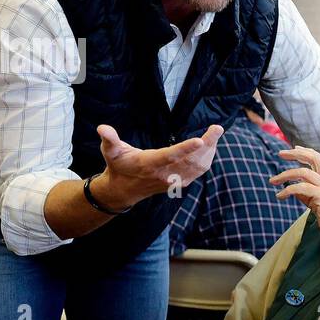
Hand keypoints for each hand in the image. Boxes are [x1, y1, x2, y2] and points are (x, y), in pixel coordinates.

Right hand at [94, 124, 223, 210]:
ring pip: (199, 166)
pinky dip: (208, 158)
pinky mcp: (180, 182)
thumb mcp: (110, 151)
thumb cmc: (118, 166)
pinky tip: (212, 145)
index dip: (187, 148)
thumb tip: (102, 128)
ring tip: (216, 132)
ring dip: (210, 150)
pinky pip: (199, 171)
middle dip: (208, 144)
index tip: (201, 139)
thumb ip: (109, 139)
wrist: (123, 191)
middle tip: (218, 128)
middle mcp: (165, 174)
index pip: (171, 156)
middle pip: (192, 160)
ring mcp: (174, 180)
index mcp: (150, 164)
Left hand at [270, 146, 319, 249]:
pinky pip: (299, 188)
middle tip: (281, 153)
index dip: (308, 152)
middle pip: (314, 158)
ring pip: (302, 172)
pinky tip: (280, 196)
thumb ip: (309, 195)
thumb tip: (293, 189)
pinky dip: (287, 190)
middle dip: (296, 153)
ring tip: (273, 181)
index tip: (295, 149)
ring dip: (285, 175)